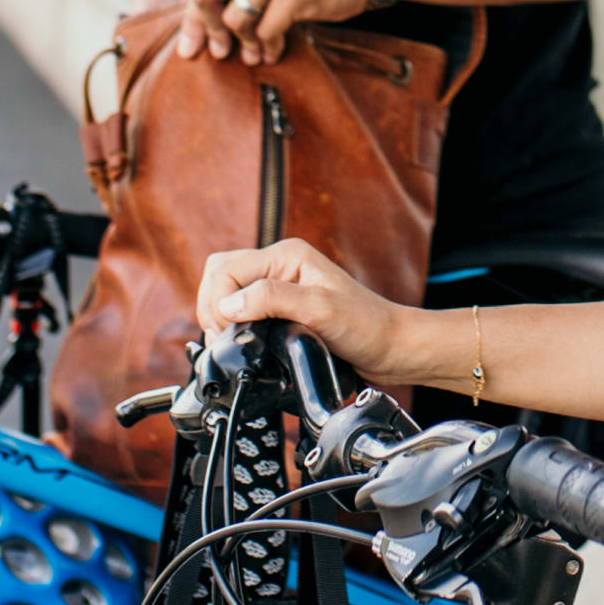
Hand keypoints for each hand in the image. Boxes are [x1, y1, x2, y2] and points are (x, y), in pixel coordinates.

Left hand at [177, 0, 372, 63]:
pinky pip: (266, 31)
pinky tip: (275, 49)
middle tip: (220, 49)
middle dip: (207, 27)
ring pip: (234, 18)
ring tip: (255, 51)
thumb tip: (192, 35)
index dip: (195, 16)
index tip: (193, 45)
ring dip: (245, 42)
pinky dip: (268, 46)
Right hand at [199, 238, 423, 381]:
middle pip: (219, 276)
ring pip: (226, 293)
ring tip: (234, 343)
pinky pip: (242, 310)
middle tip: (225, 338)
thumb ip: (273, 300)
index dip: (218, 303)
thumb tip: (229, 306)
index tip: (228, 332)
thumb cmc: (366, 326)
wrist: (391, 348)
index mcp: (286, 256)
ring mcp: (280, 288)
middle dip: (212, 307)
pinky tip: (244, 343)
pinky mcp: (281, 309)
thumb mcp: (320, 310)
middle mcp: (280, 267)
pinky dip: (234, 327)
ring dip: (221, 318)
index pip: (224, 269)